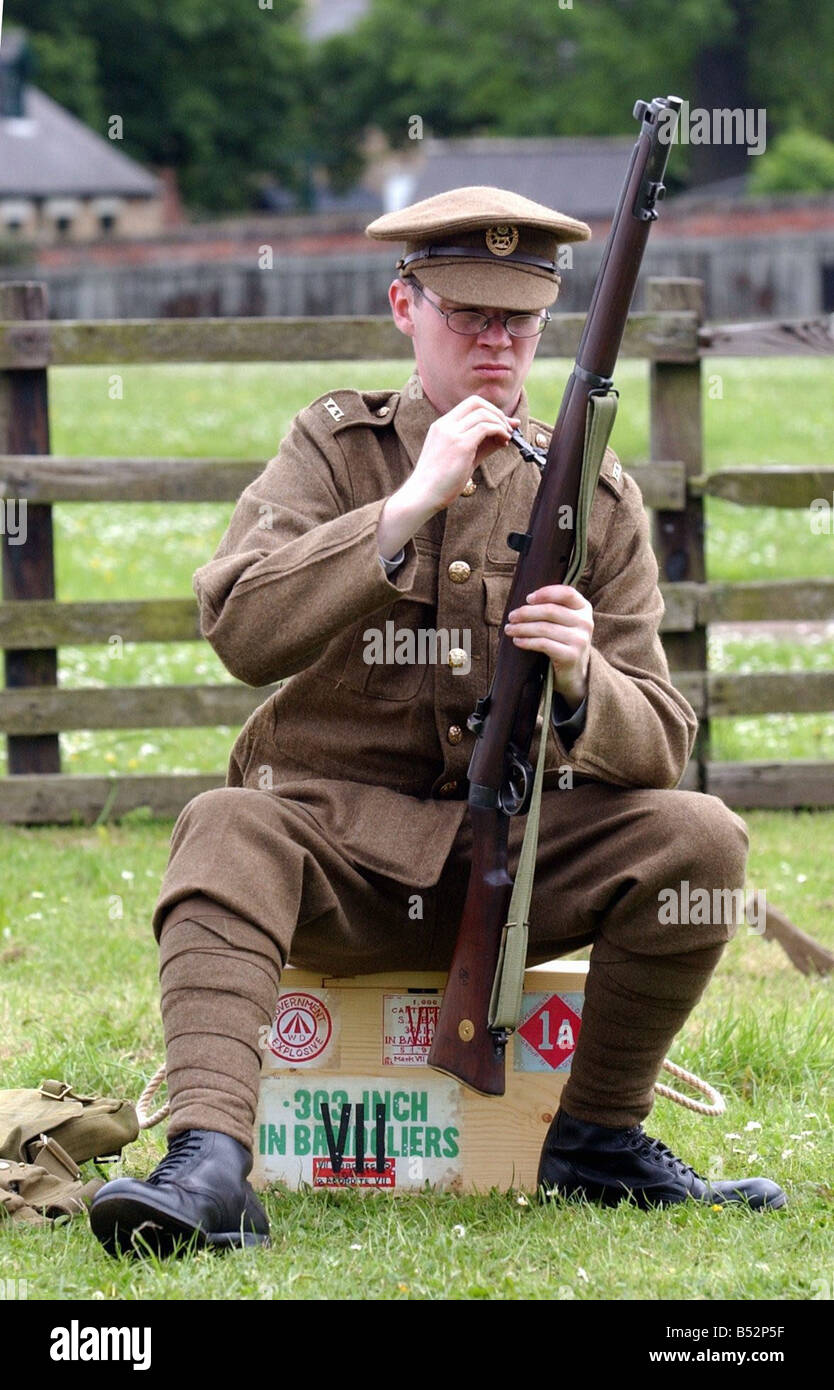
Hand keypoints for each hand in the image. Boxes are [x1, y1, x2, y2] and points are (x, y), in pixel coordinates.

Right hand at [404, 394, 518, 513]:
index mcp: (442, 425)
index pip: (469, 404)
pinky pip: (486, 428)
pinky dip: (499, 431)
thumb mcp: (464, 457)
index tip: (502, 423)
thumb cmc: (441, 481)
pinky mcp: (461, 445)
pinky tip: (503, 442)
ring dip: (501, 423)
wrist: (422, 495)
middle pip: (477, 402)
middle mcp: (445, 425)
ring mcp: (452, 434)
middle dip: (497, 412)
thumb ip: (482, 444)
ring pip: (483, 414)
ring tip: (507, 438)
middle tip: (507, 428)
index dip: (489, 410)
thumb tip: (505, 436)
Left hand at [504, 584, 593, 710]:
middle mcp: (585, 622)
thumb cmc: (563, 640)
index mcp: (583, 608)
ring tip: (509, 629)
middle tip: (511, 617)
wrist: (574, 671)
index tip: (527, 598)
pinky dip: (527, 641)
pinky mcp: (571, 656)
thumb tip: (526, 600)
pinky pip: (543, 644)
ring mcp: (580, 640)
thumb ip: (553, 607)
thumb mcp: (564, 620)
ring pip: (544, 628)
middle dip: (526, 612)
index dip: (546, 593)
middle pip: (551, 610)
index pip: (566, 593)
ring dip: (522, 628)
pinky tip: (517, 641)